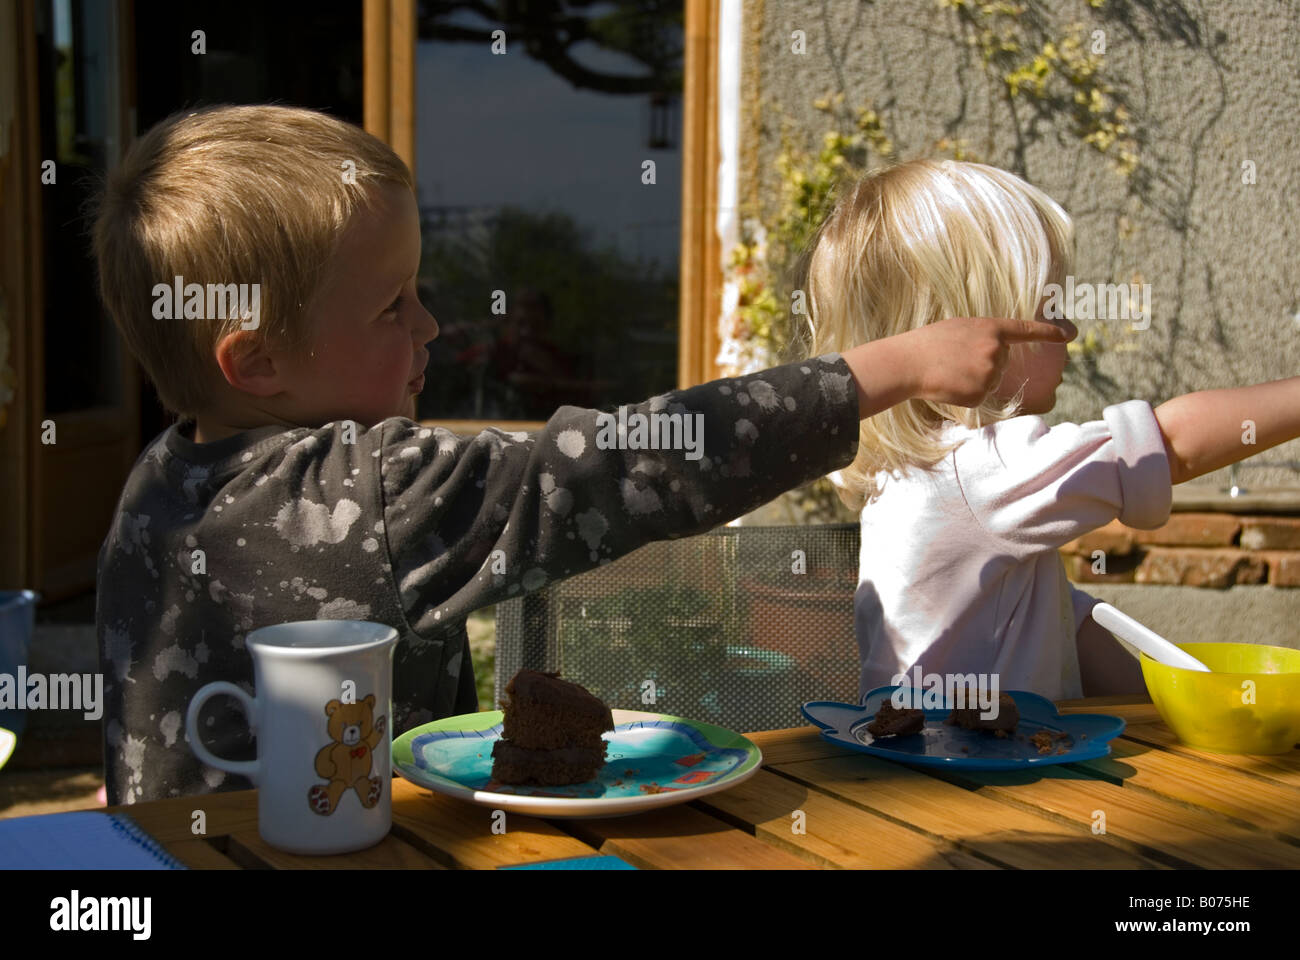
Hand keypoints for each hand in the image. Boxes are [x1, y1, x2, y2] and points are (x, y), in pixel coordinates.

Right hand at [906, 316, 1070, 406]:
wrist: (909, 363)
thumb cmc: (928, 343)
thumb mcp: (959, 328)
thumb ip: (984, 335)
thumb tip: (998, 351)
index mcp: (991, 329)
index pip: (1026, 330)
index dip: (1049, 332)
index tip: (1070, 334)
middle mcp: (997, 351)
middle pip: (1002, 361)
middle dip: (983, 361)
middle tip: (954, 358)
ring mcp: (990, 373)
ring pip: (991, 380)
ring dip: (973, 378)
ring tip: (949, 370)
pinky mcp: (981, 394)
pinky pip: (980, 396)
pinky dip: (966, 393)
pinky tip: (949, 385)